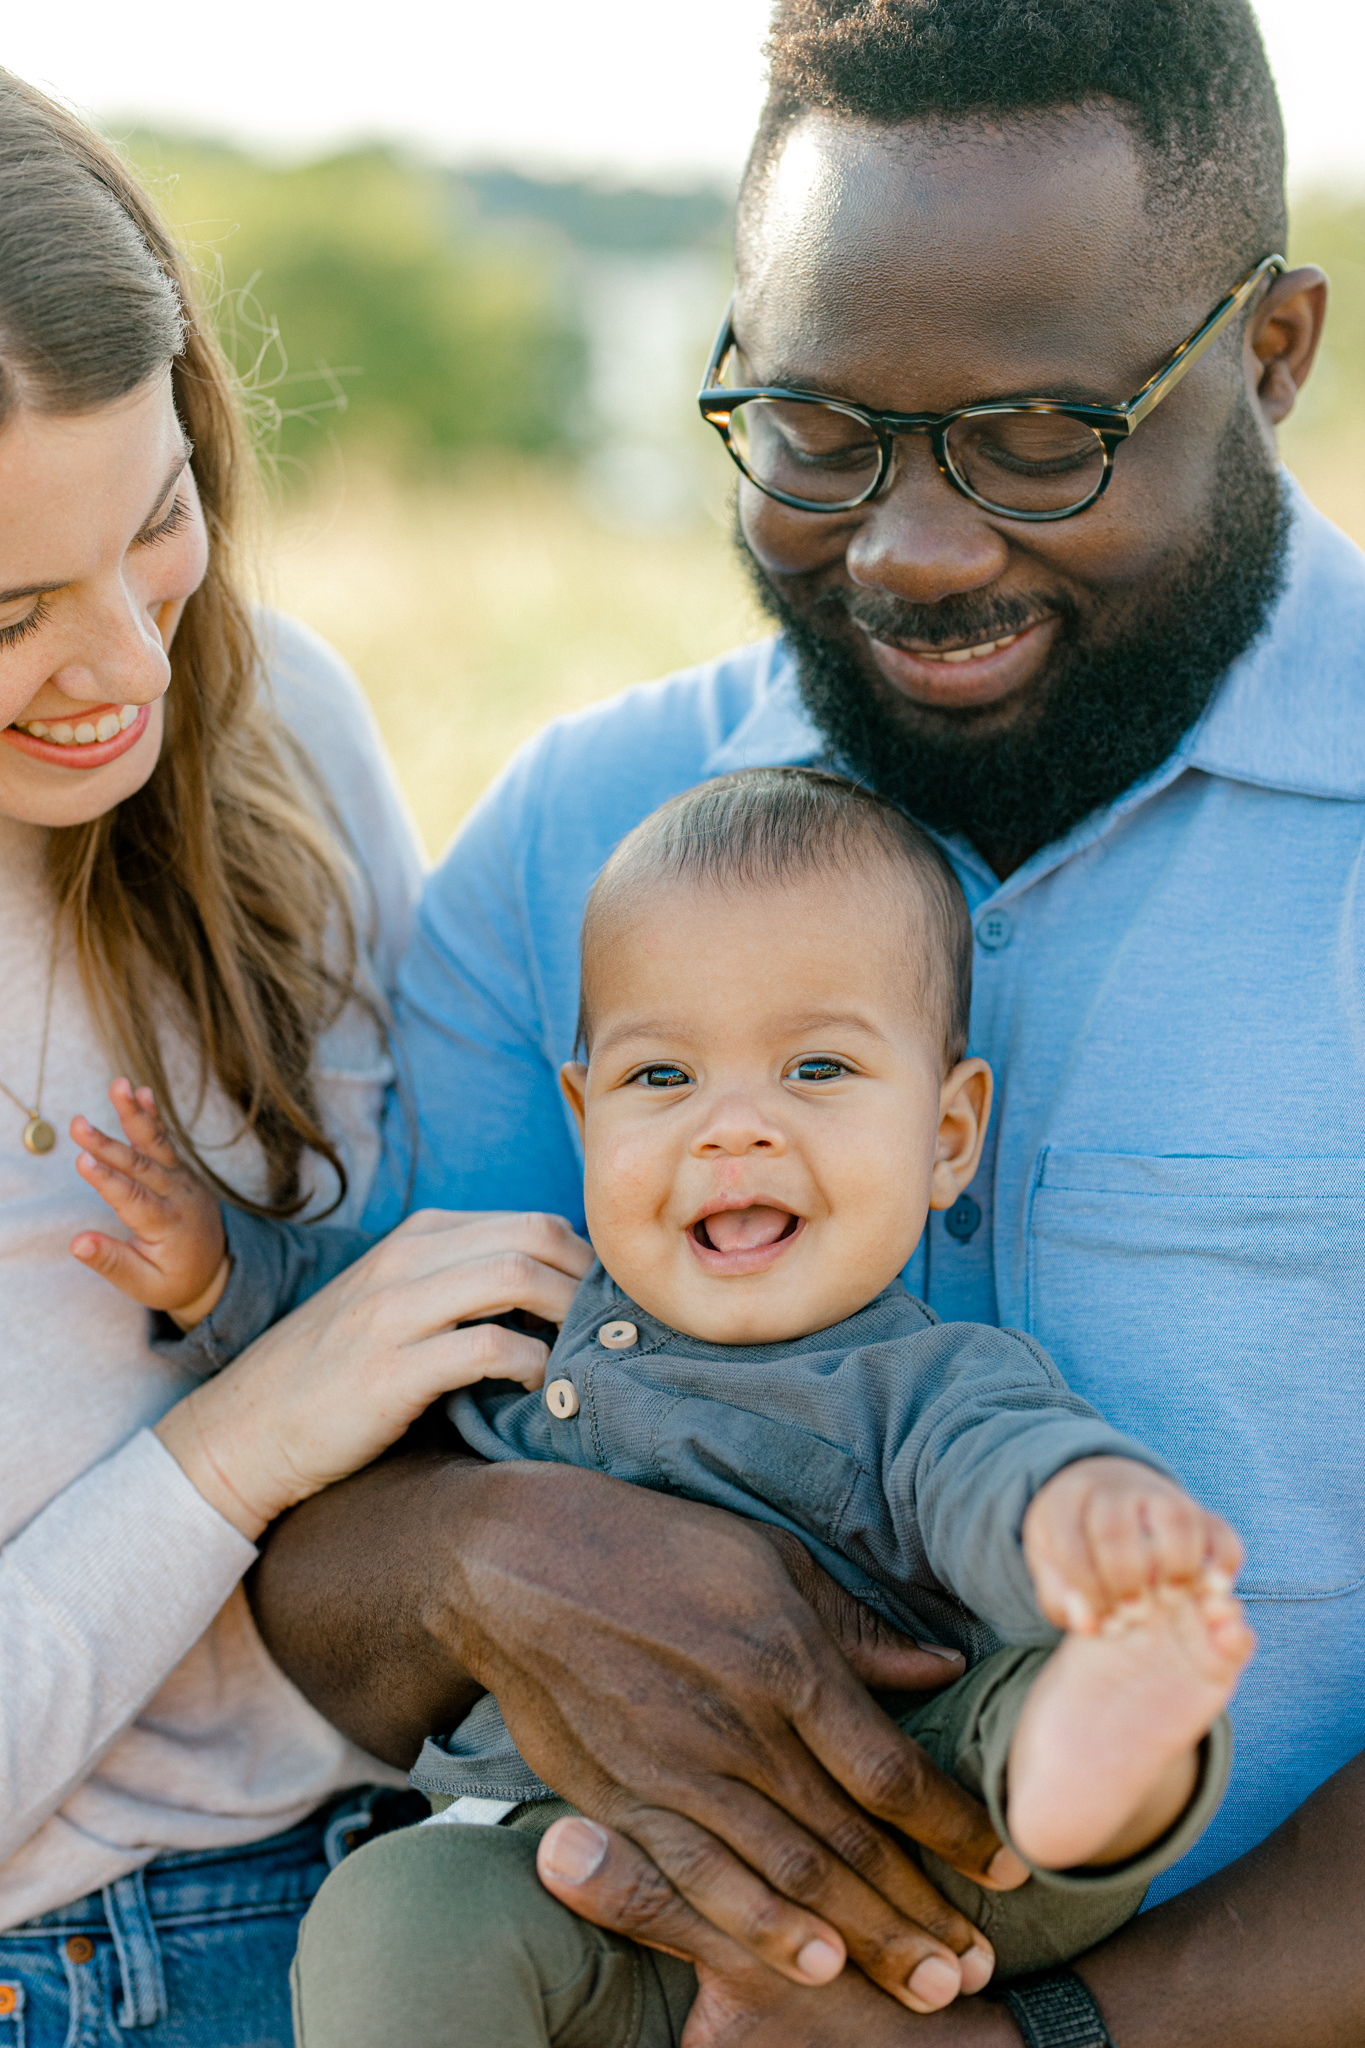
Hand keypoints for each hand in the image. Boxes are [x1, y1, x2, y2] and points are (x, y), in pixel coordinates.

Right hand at [69, 1079, 228, 1324]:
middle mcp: (178, 1196)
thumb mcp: (145, 1285)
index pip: (134, 1200)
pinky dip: (153, 1117)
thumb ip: (113, 1262)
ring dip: (136, 1114)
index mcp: (169, 1226)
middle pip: (141, 1166)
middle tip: (77, 1124)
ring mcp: (182, 1180)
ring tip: (120, 1085)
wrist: (217, 1268)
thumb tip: (77, 1244)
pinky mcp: (180, 1170)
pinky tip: (142, 1092)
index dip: (107, 1181)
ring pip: (156, 1144)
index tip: (82, 1161)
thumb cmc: (174, 1279)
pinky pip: (165, 1141)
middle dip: (108, 1144)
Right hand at [154, 1208, 592, 1539]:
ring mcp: (394, 1313)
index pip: (528, 1222)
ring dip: (568, 1316)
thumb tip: (555, 1292)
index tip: (606, 1306)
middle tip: (612, 1330)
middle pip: (533, 1238)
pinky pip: (487, 1347)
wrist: (243, 1431)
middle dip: (588, 1280)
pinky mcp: (391, 1371)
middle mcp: (405, 1261)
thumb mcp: (392, 1301)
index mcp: (413, 1238)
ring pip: (515, 1278)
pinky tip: (541, 1387)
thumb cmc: (331, 1374)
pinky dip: (532, 1364)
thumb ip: (458, 1283)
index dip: (583, 1260)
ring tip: (586, 1354)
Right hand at [440, 1463, 1026, 2013]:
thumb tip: (942, 1670)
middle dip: (922, 1913)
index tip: (1008, 1868)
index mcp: (785, 1661)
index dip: (956, 1829)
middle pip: (849, 1845)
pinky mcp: (621, 1802)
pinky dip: (759, 1931)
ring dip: (863, 1940)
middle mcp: (738, 1730)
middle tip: (978, 1969)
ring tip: (923, 1988)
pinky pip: (700, 1884)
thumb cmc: (655, 1545)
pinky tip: (813, 1966)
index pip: (890, 1771)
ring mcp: (675, 1774)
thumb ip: (855, 1630)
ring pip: (787, 1879)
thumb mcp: (768, 1561)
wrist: (515, 1565)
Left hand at [1023, 1457, 1242, 1632]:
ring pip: (1175, 1517)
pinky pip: (1219, 1529)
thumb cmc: (1074, 1540)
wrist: (1103, 1487)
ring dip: (1177, 1566)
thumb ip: (1063, 1601)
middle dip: (1125, 1578)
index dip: (1089, 1591)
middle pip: (1116, 1528)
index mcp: (1069, 1502)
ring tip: (1171, 1599)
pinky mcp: (1197, 1512)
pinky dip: (1222, 1561)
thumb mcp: (1051, 1565)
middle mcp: (1114, 1491)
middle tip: (1135, 1612)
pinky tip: (1212, 1591)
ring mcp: (1159, 1495)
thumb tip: (1092, 1624)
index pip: (1072, 1546)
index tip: (1104, 1619)